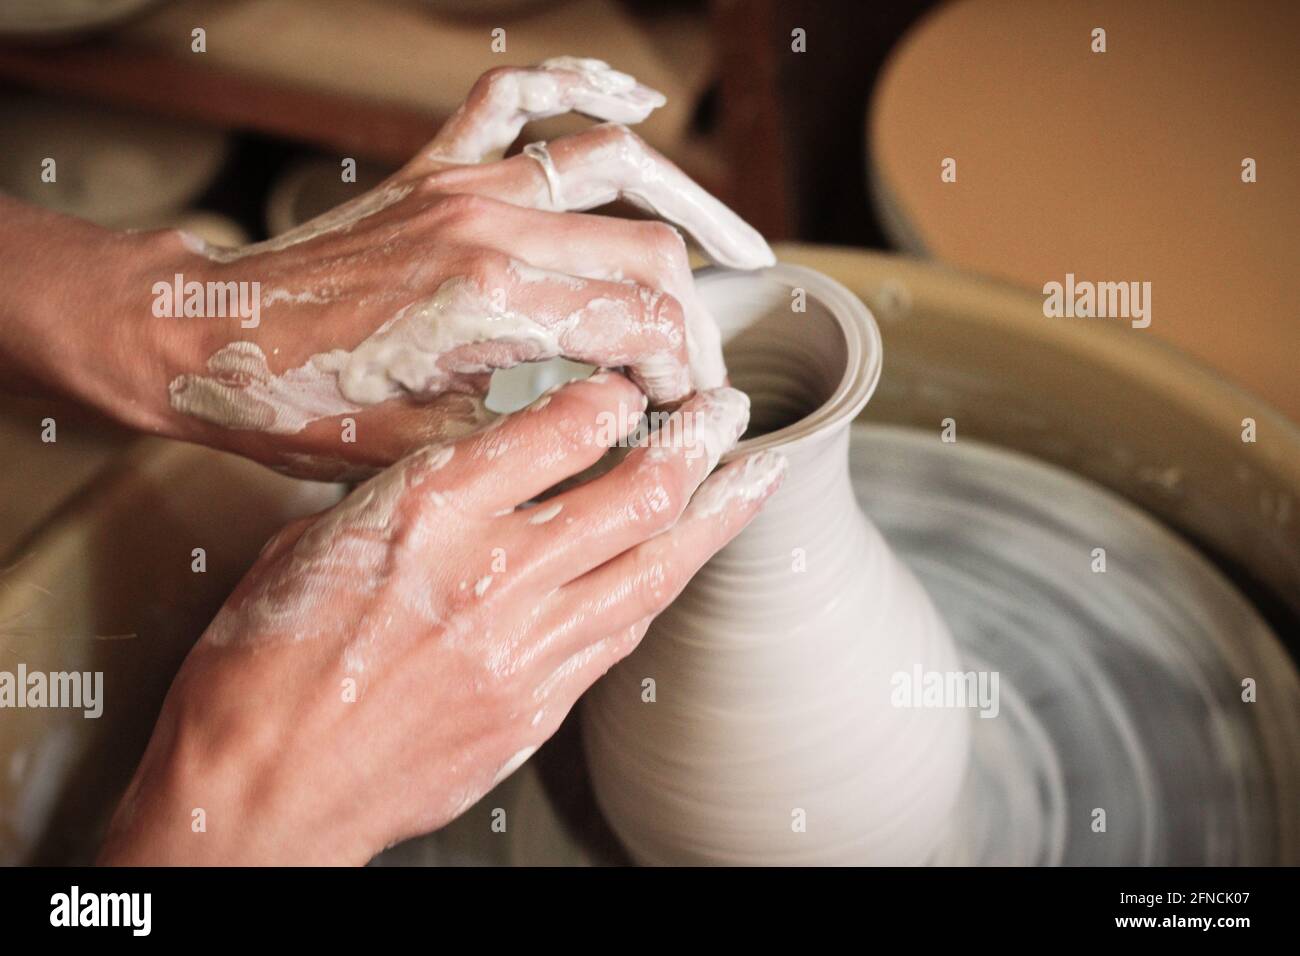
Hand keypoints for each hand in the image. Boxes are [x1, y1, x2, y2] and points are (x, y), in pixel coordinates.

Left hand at [0, 59, 771, 479]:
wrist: (202, 340)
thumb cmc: (301, 407)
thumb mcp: (431, 454)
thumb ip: (535, 432)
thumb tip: (619, 426)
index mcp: (493, 306)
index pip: (644, 326)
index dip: (687, 374)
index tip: (689, 411)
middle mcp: (490, 226)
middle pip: (649, 250)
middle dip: (696, 315)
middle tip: (702, 364)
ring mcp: (463, 184)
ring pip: (614, 165)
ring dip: (688, 204)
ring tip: (739, 246)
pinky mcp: (434, 167)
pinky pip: (517, 96)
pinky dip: (582, 84)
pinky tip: (637, 97)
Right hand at [97, 373, 786, 864]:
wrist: (261, 787)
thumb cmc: (265, 660)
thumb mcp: (319, 536)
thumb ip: (415, 495)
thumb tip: (481, 467)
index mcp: (426, 512)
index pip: (560, 427)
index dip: (615, 397)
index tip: (630, 386)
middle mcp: (492, 573)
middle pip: (636, 493)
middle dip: (697, 443)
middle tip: (727, 414)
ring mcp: (524, 648)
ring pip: (655, 568)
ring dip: (715, 516)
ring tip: (755, 478)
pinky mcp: (537, 708)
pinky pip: (623, 634)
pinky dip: (658, 587)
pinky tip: (680, 561)